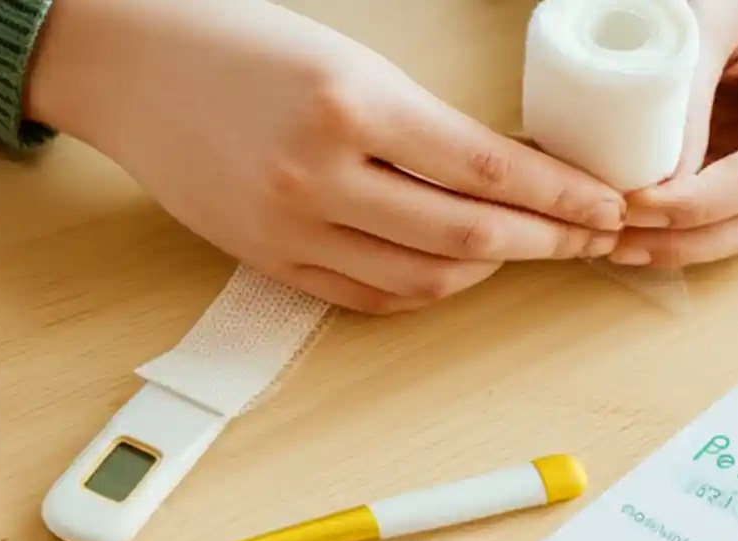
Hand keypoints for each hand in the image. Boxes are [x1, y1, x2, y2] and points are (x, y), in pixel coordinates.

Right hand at [26, 0, 624, 313]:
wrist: (132, 67)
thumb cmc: (244, 45)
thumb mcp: (351, 62)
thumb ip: (423, 126)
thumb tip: (508, 177)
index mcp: (352, 105)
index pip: (488, 169)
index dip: (560, 196)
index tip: (605, 207)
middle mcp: (321, 176)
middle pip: (468, 237)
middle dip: (547, 241)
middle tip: (592, 236)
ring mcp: (291, 229)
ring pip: (424, 280)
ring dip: (491, 272)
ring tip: (525, 248)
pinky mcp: (269, 262)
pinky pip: (369, 299)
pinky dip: (425, 291)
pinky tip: (455, 272)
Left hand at [609, 0, 737, 268]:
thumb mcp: (705, 15)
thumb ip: (684, 91)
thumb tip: (656, 185)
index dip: (706, 201)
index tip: (640, 203)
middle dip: (691, 239)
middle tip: (619, 238)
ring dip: (681, 248)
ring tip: (615, 246)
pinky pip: (721, 220)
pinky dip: (676, 236)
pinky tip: (629, 236)